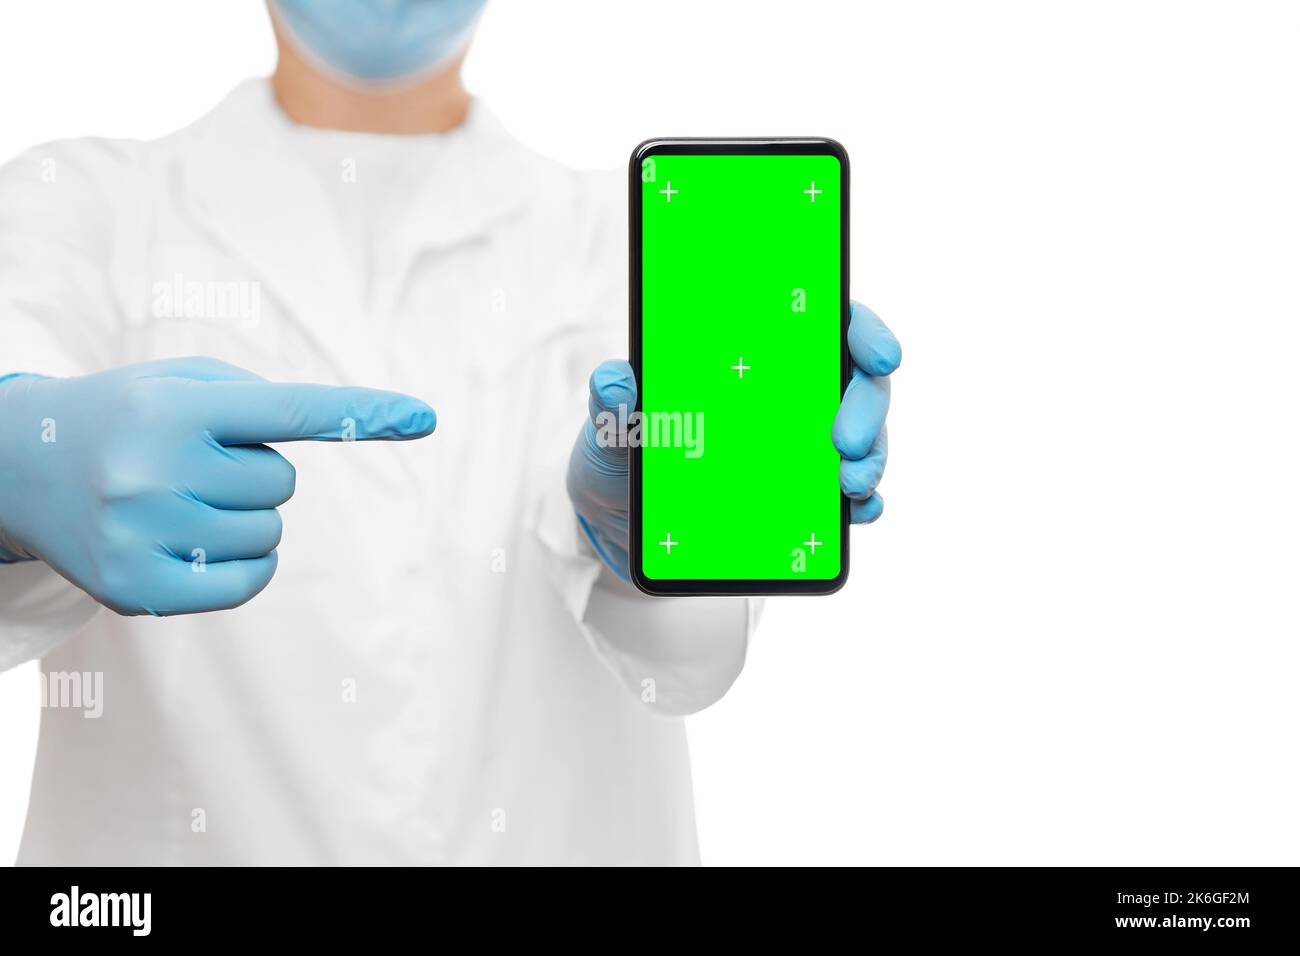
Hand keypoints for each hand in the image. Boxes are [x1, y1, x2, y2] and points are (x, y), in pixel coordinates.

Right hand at [0, 356, 435, 614]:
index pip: (289, 412)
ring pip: (267, 534)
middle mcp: (154, 470)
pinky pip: (248, 582)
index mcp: (172, 408)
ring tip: (179, 498)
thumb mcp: (179, 381)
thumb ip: (257, 398)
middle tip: (190, 463)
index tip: (425, 417)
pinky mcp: (138, 590)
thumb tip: (349, 423)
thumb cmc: (126, 417)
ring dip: (243, 517)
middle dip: (250, 472)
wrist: (21, 465)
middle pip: (279, 484)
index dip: (361, 414)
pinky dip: (243, 565)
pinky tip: (191, 542)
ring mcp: (142, 535)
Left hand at [567, 301, 900, 579]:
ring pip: (863, 438)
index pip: (822, 324)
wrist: (618, 519)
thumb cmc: (621, 452)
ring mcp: (801, 443)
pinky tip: (859, 511)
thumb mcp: (607, 426)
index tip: (877, 354)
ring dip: (871, 459)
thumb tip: (614, 381)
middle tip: (848, 442)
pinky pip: (849, 494)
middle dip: (867, 408)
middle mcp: (788, 394)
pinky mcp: (803, 493)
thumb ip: (611, 402)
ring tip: (851, 484)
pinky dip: (862, 503)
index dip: (861, 330)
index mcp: (752, 355)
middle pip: (855, 383)